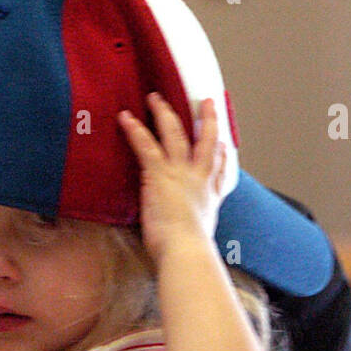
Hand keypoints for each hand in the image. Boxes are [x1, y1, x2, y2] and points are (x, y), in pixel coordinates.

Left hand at [118, 95, 226, 262]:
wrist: (186, 250)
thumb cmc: (189, 252)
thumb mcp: (200, 238)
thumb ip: (196, 231)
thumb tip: (190, 241)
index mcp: (210, 197)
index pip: (220, 170)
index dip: (223, 154)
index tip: (224, 144)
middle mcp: (200, 179)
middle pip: (207, 142)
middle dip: (207, 120)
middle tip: (208, 103)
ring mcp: (181, 172)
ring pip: (175, 134)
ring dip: (165, 113)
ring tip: (155, 98)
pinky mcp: (160, 173)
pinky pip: (146, 145)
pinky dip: (135, 130)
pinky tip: (126, 118)